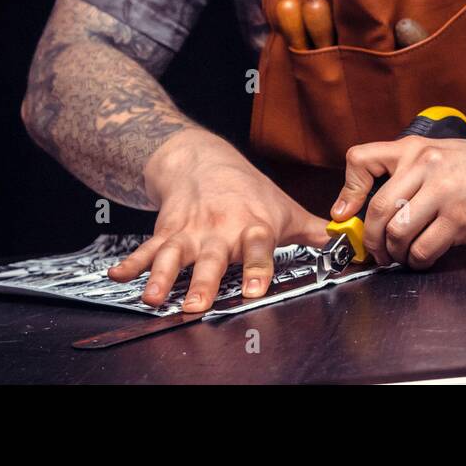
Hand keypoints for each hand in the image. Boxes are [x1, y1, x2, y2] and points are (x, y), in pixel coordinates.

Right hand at [107, 135, 328, 311]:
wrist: (204, 160)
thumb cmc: (249, 190)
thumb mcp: (283, 207)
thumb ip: (313, 230)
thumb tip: (349, 246)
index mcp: (252, 225)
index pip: (258, 247)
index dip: (257, 268)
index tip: (253, 291)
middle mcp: (219, 229)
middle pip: (212, 257)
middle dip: (204, 281)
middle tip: (197, 304)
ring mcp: (190, 231)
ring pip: (173, 255)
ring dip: (161, 276)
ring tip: (152, 297)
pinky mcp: (165, 231)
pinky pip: (145, 249)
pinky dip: (131, 264)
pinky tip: (117, 276)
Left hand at [328, 125, 465, 267]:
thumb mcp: (441, 153)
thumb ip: (409, 172)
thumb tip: (372, 205)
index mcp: (416, 148)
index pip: (361, 161)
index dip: (347, 193)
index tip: (345, 215)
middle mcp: (427, 166)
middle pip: (377, 209)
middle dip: (371, 239)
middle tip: (376, 251)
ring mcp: (445, 192)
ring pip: (398, 232)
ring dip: (395, 254)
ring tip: (402, 257)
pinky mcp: (462, 219)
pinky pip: (425, 249)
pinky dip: (418, 260)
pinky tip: (424, 258)